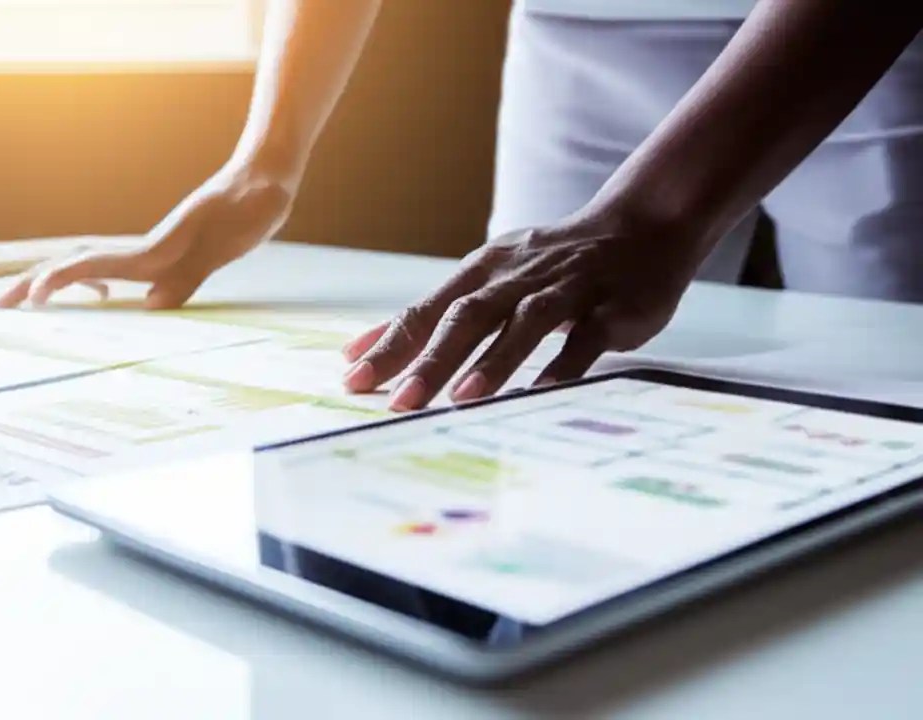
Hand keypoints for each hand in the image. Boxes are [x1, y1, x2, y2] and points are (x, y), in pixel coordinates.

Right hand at [0, 165, 294, 308]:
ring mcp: (153, 251)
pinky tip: (96, 298)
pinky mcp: (167, 254)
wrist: (264, 180)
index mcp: (157, 250)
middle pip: (77, 264)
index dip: (62, 280)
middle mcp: (147, 251)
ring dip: (54, 282)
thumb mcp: (228, 241)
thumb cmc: (252, 205)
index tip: (33, 295)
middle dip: (35, 283)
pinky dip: (92, 280)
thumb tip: (151, 307)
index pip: (96, 265)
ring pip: (91, 265)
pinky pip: (117, 270)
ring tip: (24, 303)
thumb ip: (193, 272)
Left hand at [341, 215, 710, 410]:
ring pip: (522, 323)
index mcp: (482, 272)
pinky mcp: (611, 307)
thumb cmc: (551, 265)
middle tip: (398, 403)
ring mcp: (565, 289)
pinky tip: (542, 393)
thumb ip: (433, 315)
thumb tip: (362, 347)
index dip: (390, 344)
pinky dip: (562, 365)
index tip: (353, 379)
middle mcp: (517, 277)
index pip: (426, 310)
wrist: (641, 225)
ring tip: (462, 398)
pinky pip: (584, 338)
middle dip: (429, 361)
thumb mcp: (488, 279)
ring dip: (492, 361)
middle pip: (465, 317)